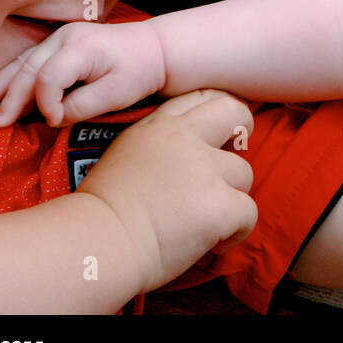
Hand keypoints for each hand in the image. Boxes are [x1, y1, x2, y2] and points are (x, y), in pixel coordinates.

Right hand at [0, 20, 165, 126]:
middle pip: (29, 69)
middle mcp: (64, 38)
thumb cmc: (139, 71)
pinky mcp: (58, 45)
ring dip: (2, 85)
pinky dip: (12, 77)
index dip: (46, 103)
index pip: (49, 77)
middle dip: (10, 98)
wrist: (154, 49)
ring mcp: (59, 38)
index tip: (54, 122)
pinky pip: (29, 61)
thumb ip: (83, 106)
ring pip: (23, 63)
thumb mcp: (117, 93)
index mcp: (81, 47)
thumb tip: (54, 116)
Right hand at [75, 90, 257, 292]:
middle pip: (235, 114)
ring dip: (231, 197)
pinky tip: (212, 242)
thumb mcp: (123, 156)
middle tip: (231, 162)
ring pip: (244, 173)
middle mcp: (185, 140)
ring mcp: (205, 170)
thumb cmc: (100, 213)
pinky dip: (235, 231)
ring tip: (203, 219)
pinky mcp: (219, 205)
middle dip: (243, 132)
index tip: (221, 133)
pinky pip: (249, 213)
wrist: (94, 244)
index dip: (219, 113)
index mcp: (159, 127)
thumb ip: (157, 145)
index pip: (202, 98)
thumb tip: (186, 154)